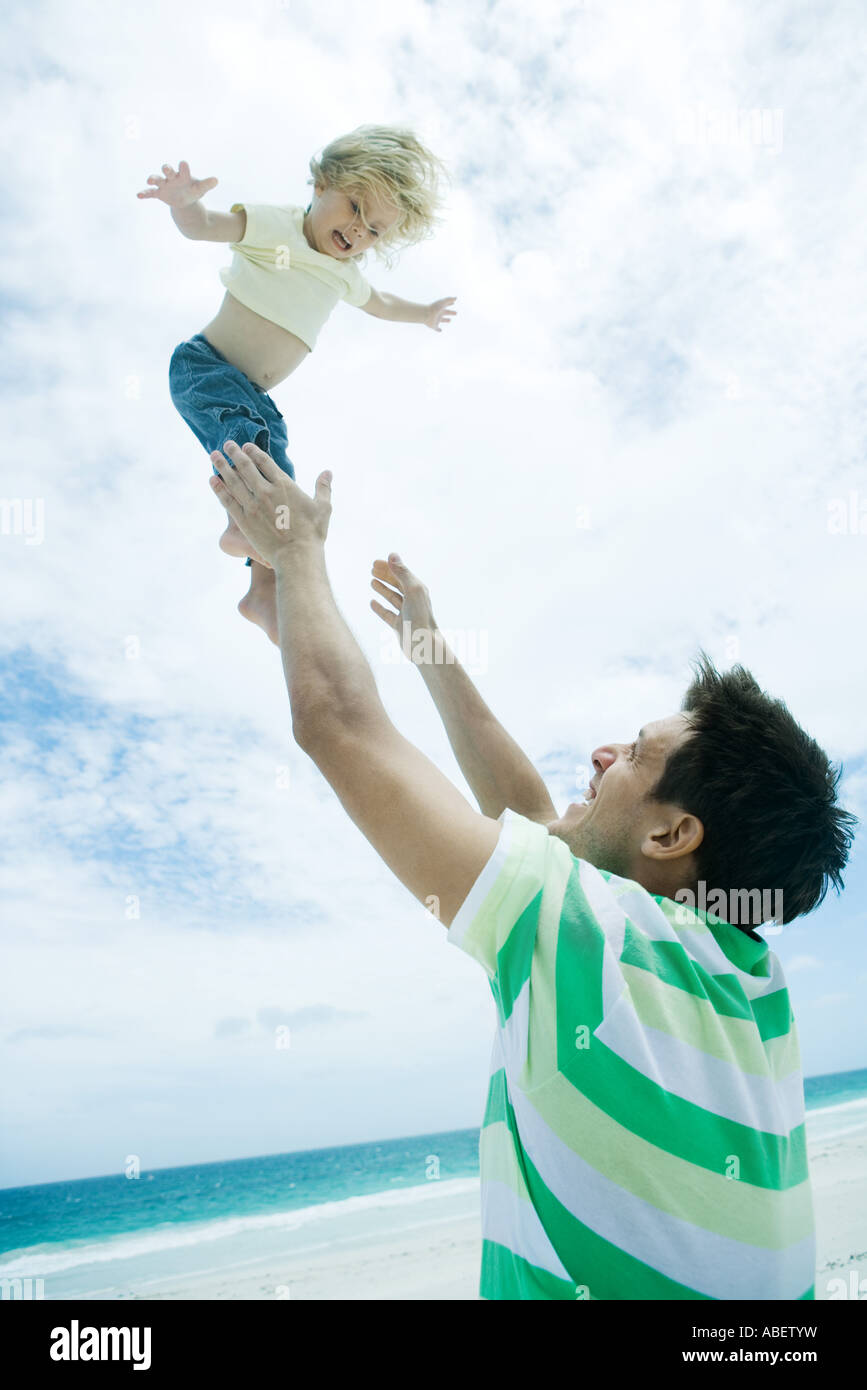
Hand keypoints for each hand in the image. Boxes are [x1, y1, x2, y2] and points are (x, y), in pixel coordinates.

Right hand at [137, 160, 217, 206]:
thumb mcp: (199, 189)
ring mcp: (164, 185)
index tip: (183, 164)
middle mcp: (172, 178)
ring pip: (157, 180)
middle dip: (167, 169)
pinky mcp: (159, 193)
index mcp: (182, 175)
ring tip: (150, 180)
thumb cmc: (192, 191)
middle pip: (168, 170)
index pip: (183, 170)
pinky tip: (139, 196)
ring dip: (153, 179)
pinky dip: (145, 194)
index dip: (183, 167)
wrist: (184, 200)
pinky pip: (150, 193)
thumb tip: (216, 180)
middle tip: (166, 168)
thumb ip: (206, 184)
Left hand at [209, 441, 331, 563]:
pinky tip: (212, 480)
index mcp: (284, 484)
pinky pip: (228, 500)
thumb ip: (323, 487)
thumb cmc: (312, 534)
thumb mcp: (323, 508)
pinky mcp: (244, 520)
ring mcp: (253, 505)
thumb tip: (328, 472)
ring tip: (213, 455)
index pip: (264, 461)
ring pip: (233, 480)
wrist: (296, 556)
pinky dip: (219, 488)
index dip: (253, 451)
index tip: (246, 446)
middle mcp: (266, 491)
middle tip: (227, 444)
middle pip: (246, 466)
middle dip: (235, 453)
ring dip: (222, 465)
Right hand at [370, 555, 439, 659]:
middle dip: (385, 576)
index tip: (374, 563)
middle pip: (397, 584)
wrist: (423, 645)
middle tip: (371, 570)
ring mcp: (406, 614)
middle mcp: (413, 601)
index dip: (389, 567)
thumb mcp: (411, 590)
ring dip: (382, 589)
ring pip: (392, 598)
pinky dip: (380, 607)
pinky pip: (387, 614)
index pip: (401, 574)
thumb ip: (402, 573)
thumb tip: (391, 555)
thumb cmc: (419, 617)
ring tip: (372, 582)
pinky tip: (372, 603)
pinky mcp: (399, 626)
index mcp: (418, 590)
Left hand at [423, 297, 457, 332]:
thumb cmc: (435, 308)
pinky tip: (440, 330)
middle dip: (450, 312)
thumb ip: (449, 299)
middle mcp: (438, 313)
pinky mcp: (433, 326)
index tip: (453, 303)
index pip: (446, 305)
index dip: (450, 303)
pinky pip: (436, 328)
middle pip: (445, 312)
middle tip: (456, 313)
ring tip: (449, 320)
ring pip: (441, 320)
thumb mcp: (443, 302)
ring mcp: (436, 320)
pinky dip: (438, 329)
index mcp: (440, 308)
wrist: (426, 315)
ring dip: (445, 320)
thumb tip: (456, 298)